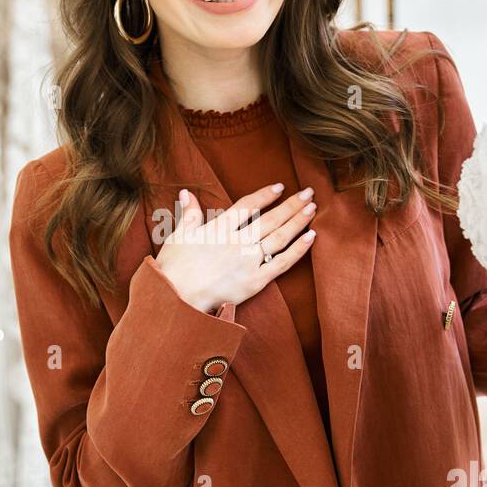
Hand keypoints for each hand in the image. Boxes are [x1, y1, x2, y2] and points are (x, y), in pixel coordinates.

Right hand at [154, 182, 317, 313]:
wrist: (177, 299)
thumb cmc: (174, 268)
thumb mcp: (178, 236)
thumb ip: (189, 214)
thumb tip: (187, 193)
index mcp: (219, 228)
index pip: (248, 205)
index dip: (265, 195)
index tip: (279, 187)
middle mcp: (238, 241)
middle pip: (270, 218)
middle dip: (291, 204)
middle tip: (309, 193)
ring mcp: (248, 260)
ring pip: (280, 237)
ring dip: (298, 221)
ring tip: (312, 208)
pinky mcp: (256, 281)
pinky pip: (282, 263)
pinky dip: (298, 250)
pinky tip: (311, 237)